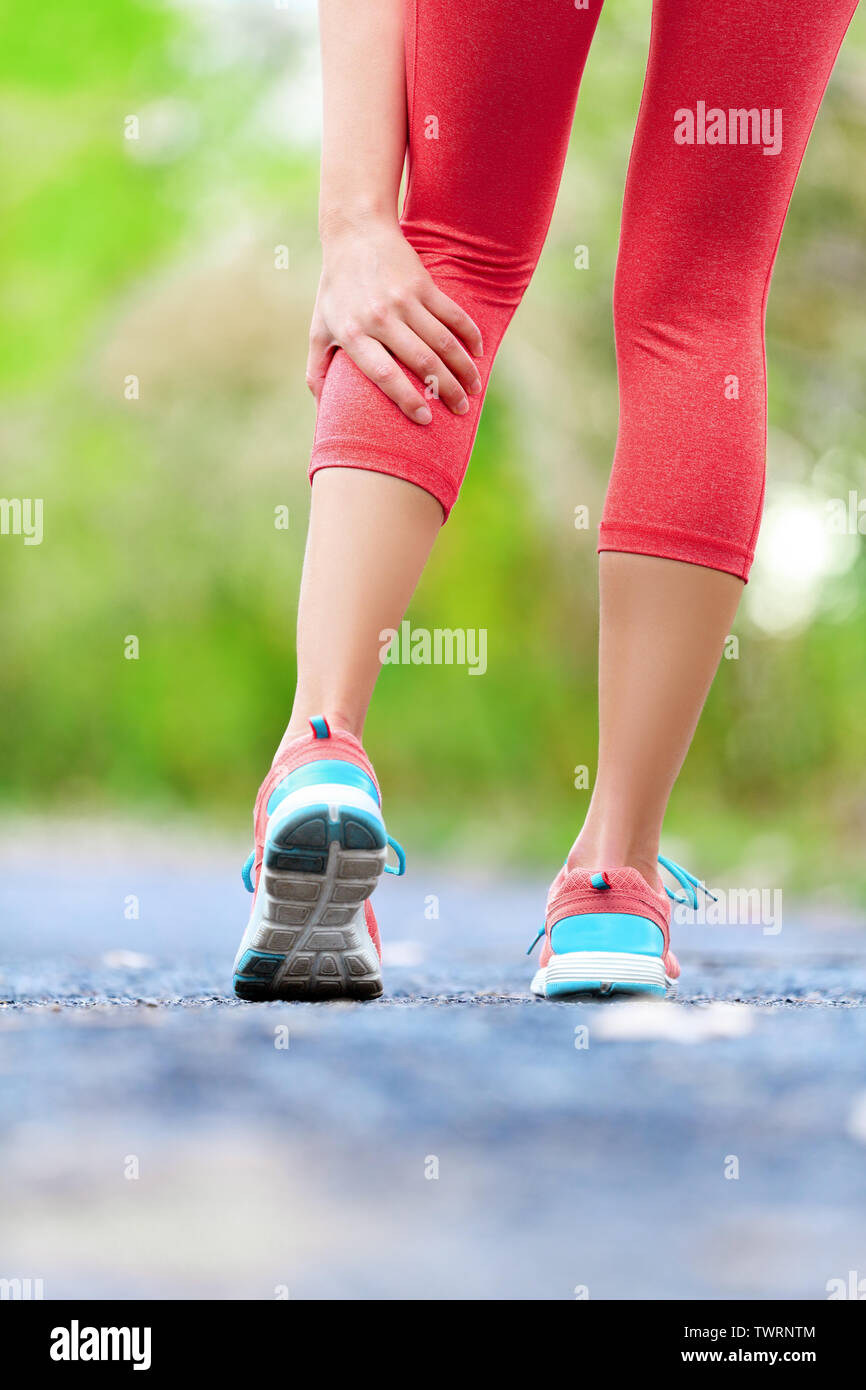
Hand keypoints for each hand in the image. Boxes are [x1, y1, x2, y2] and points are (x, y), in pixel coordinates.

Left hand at [307, 213, 483, 423]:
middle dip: (446, 391)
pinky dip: (470, 335)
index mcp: (354, 334)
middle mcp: (380, 317)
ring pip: (443, 342)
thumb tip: (322, 413)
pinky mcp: (423, 284)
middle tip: (460, 412)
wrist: (354, 234)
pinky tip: (479, 354)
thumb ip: (317, 371)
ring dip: (463, 369)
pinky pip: (453, 315)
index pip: (384, 374)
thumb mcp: (319, 329)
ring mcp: (404, 299)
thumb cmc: (335, 290)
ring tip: (473, 390)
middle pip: (421, 362)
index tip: (425, 419)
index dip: (406, 399)